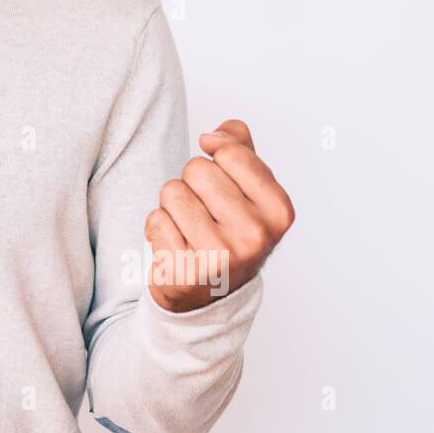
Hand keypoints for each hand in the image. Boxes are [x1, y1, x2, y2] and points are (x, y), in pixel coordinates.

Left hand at [144, 119, 294, 312]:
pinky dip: (159, 229)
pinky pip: (155, 220)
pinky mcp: (185, 273)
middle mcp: (255, 236)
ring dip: (173, 206)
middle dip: (192, 184)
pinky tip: (177, 246)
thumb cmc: (228, 232)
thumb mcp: (248, 189)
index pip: (230, 152)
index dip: (216, 159)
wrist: (212, 297)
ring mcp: (221, 257)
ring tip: (189, 229)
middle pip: (196, 169)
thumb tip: (214, 135)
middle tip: (204, 213)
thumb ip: (239, 148)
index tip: (223, 183)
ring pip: (172, 192)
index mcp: (278, 211)